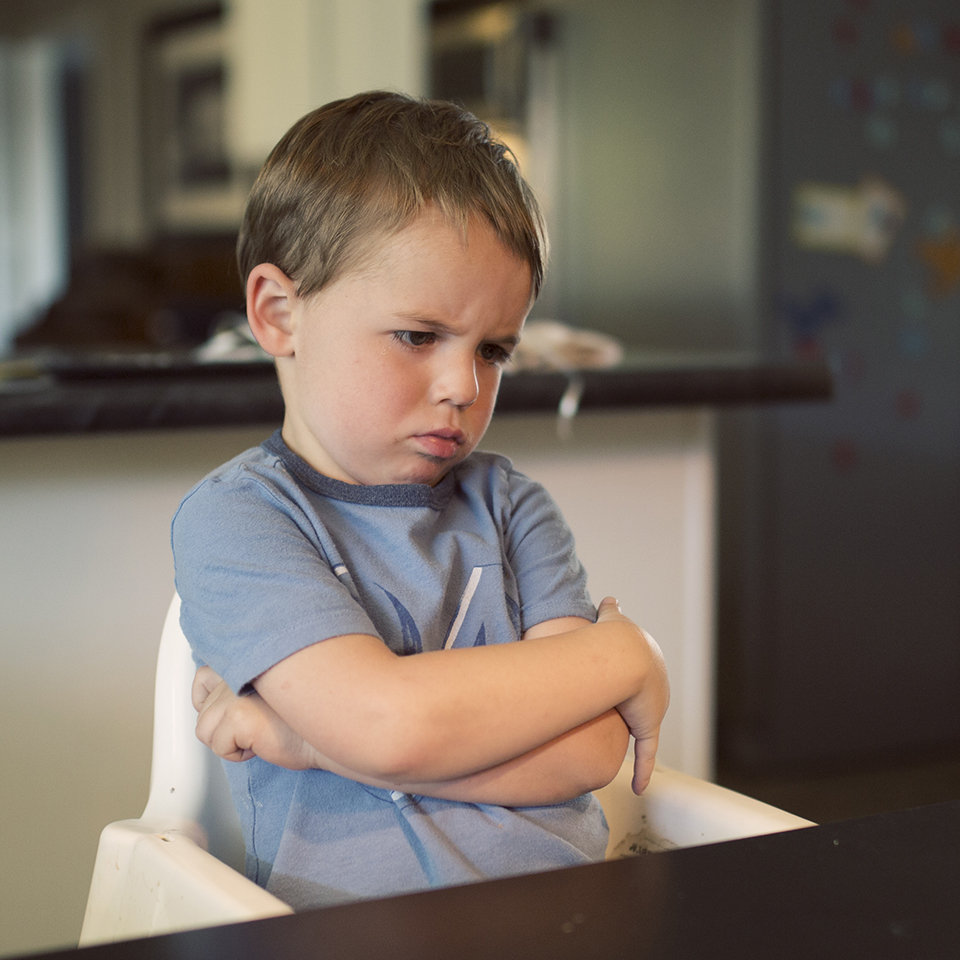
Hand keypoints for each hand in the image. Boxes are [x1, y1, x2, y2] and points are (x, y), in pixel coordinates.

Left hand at [192, 665, 317, 768]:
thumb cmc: (304, 716)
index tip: (230, 710)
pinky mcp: (237, 715)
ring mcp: (235, 691)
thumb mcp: (268, 689)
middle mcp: (237, 669)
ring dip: (228, 740)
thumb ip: (242, 682)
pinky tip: (261, 743)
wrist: (327, 732)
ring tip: (258, 733)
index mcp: (245, 658)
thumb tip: (211, 701)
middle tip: (253, 726)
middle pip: (203, 709)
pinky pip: (218, 746)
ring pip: (204, 729)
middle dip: (222, 726)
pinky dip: (237, 754)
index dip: (209, 699)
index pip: (203, 677)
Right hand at [595, 597, 669, 794]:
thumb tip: (610, 597)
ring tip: (614, 745)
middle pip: (641, 700)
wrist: (620, 656)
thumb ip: (610, 610)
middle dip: (631, 708)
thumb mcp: (611, 619)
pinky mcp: (647, 726)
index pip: (638, 672)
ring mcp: (652, 706)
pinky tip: (639, 786)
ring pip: (640, 726)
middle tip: (613, 716)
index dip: (626, 679)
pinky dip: (642, 769)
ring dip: (632, 736)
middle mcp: (655, 684)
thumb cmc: (609, 638)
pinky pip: (644, 752)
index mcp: (648, 660)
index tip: (620, 686)